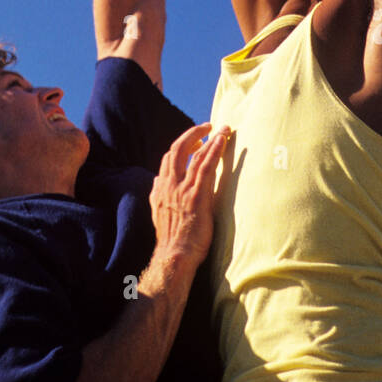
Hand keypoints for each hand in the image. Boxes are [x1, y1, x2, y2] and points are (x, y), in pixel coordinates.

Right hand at [148, 123, 229, 268]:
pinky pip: (206, 166)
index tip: (196, 140)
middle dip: (194, 134)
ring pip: (196, 155)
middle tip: (208, 126)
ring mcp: (183, 189)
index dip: (182, 144)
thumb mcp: (157, 212)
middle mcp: (169, 184)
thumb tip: (157, 180)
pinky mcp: (197, 196)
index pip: (169, 157)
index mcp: (160, 187)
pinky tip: (222, 141)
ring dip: (211, 139)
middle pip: (178, 149)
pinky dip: (214, 150)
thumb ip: (157, 193)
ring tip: (223, 130)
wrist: (175, 255)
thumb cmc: (171, 238)